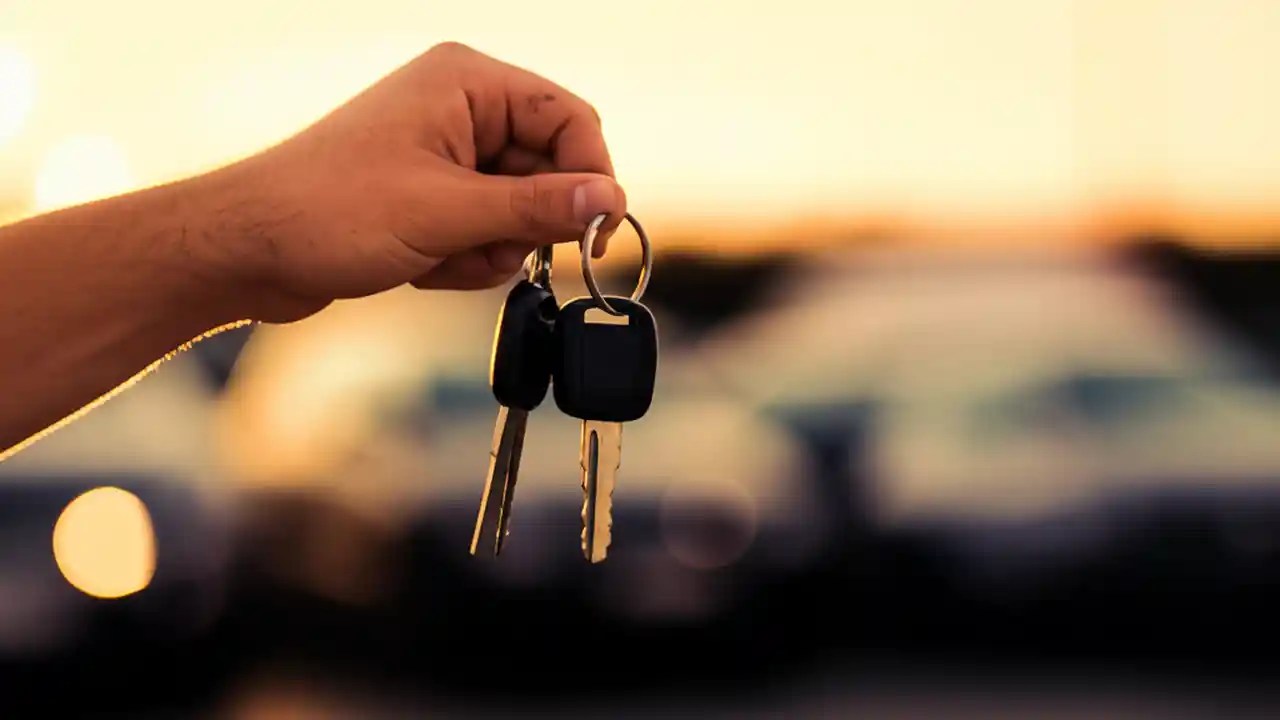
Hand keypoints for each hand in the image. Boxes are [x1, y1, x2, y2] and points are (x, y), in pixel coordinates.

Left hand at [213, 41, 625, 321]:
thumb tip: (610, 201)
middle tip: (487, 249)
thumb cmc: (329, 212)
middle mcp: (462, 107)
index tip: (599, 236)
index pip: (570, 119)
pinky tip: (422, 265)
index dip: (593, 177)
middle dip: (525, 224)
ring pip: (521, 209)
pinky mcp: (433, 194)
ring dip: (491, 249)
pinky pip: (487, 230)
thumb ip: (537, 207)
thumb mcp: (447, 213)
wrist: (250, 250)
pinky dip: (466, 258)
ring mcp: (447, 153)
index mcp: (467, 82)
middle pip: (550, 169)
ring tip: (437, 257)